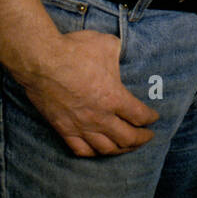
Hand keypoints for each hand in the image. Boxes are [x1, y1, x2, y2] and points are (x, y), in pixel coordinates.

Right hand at [18, 29, 158, 157]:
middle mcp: (100, 117)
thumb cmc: (75, 51)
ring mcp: (81, 126)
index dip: (150, 118)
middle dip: (141, 139)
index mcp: (114, 98)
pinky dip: (93, 153)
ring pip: (106, 148)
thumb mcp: (107, 44)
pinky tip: (98, 150)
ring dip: (120, 149)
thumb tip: (121, 52)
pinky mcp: (63, 129)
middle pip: (127, 138)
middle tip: (147, 136)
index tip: (154, 118)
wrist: (42, 61)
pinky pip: (81, 150)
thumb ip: (118, 52)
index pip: (139, 115)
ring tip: (127, 147)